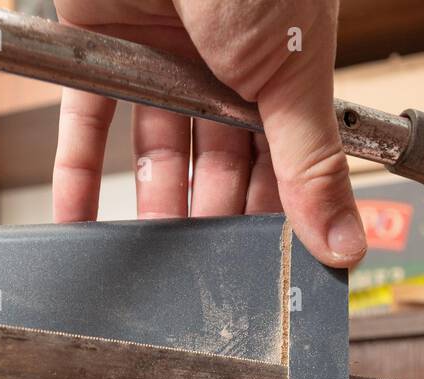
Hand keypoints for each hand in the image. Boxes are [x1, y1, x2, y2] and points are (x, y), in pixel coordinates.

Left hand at [51, 0, 364, 268]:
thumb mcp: (291, 76)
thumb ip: (311, 164)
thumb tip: (346, 242)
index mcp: (283, 71)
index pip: (286, 164)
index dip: (281, 218)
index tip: (278, 274)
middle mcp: (224, 69)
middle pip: (219, 167)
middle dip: (214, 222)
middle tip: (211, 285)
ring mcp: (162, 60)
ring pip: (157, 154)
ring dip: (153, 210)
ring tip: (153, 275)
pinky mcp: (102, 50)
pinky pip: (88, 126)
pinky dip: (78, 176)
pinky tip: (77, 226)